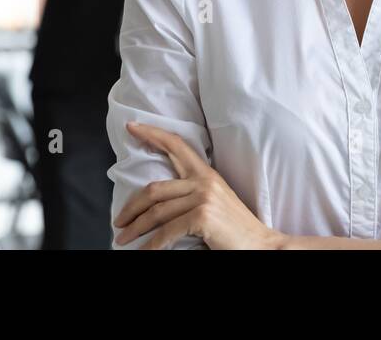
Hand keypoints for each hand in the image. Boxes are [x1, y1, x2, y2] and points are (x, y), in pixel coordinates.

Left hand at [114, 122, 282, 249]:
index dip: (151, 134)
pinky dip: (152, 245)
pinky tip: (145, 252)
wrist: (262, 245)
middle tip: (118, 221)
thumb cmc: (234, 228)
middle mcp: (204, 181)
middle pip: (154, 188)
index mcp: (206, 173)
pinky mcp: (202, 216)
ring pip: (156, 212)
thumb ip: (191, 193)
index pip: (175, 145)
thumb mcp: (214, 201)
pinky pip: (166, 232)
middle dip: (131, 207)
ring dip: (136, 229)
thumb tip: (158, 200)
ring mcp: (203, 197)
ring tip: (123, 239)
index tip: (131, 127)